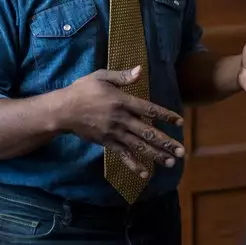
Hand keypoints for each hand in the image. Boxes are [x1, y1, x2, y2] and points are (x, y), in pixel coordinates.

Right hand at [57, 66, 184, 179]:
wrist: (63, 110)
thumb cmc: (82, 90)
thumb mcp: (101, 76)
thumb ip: (122, 76)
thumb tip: (140, 70)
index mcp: (122, 101)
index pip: (149, 109)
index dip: (165, 115)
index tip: (179, 121)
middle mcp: (121, 119)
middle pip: (148, 132)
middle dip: (166, 142)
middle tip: (182, 151)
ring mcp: (114, 133)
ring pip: (139, 146)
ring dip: (156, 155)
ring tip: (172, 162)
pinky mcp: (107, 143)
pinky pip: (123, 155)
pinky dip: (134, 165)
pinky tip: (145, 173)